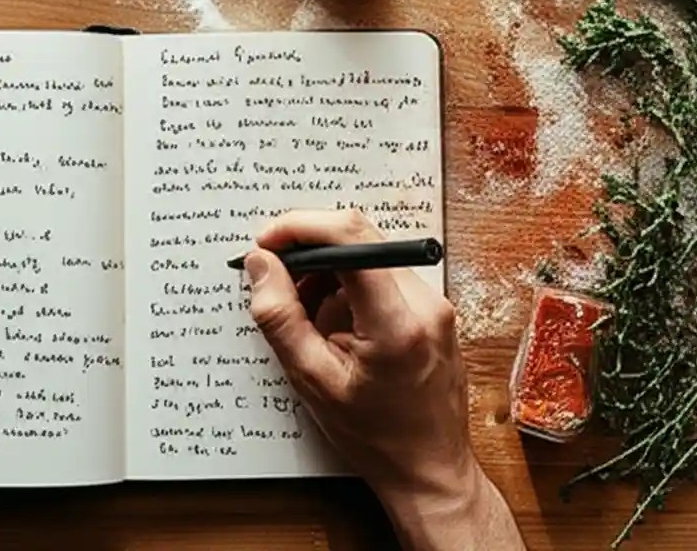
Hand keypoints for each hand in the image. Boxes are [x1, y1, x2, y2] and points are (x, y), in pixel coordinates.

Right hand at [244, 210, 522, 550]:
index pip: (351, 238)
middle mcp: (426, 303)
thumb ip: (281, 316)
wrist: (429, 469)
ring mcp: (436, 303)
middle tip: (275, 277)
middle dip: (308, 247)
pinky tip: (332, 320)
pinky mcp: (434, 309)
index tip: (267, 242)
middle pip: (360, 237)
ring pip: (369, 253)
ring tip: (305, 312)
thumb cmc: (375, 436)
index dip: (300, 227)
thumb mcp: (312, 380)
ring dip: (327, 268)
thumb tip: (260, 264)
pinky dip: (349, 283)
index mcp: (397, 322)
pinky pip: (384, 273)